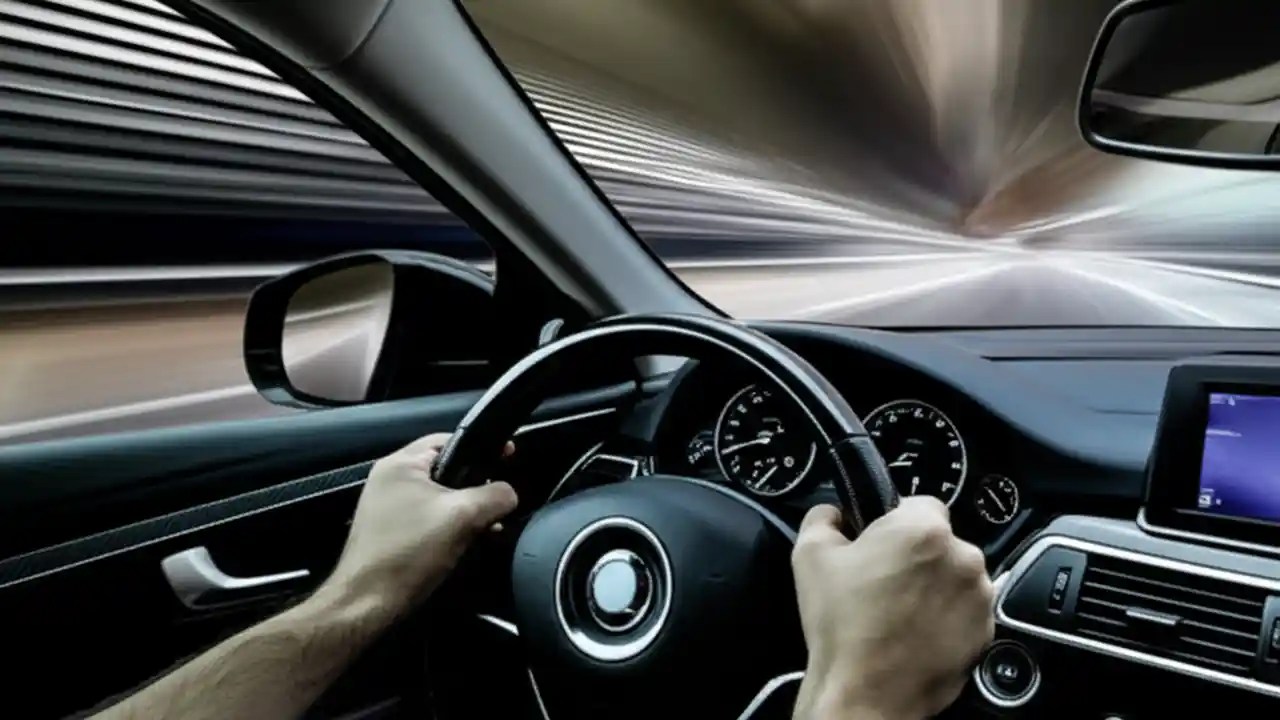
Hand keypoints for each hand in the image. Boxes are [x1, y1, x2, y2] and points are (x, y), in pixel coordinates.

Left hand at [321, 433, 518, 616]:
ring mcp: (388, 508)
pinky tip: (465, 544)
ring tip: (486, 528)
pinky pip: (429, 520)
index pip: (449, 439)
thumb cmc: (409, 551)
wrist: (367, 603)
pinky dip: (450, 528)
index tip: (508, 457)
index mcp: (401, 464)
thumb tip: (509, 494)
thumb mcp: (463, 517)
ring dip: (466, 512)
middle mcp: (391, 480)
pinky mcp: (391, 533)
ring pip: (440, 499)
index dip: (482, 446)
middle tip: (496, 503)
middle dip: (476, 487)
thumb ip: (494, 496)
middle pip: (447, 470)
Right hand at [791, 498, 993, 719]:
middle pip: (940, 541)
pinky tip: (915, 632)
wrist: (865, 694)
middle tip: (882, 580)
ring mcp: (980, 598)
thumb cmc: (840, 625)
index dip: (894, 521)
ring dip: (935, 586)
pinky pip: (965, 611)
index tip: (878, 544)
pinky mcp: (986, 633)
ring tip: (899, 611)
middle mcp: (963, 557)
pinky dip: (947, 617)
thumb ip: (823, 517)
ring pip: (955, 576)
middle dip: (916, 555)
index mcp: (924, 528)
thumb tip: (834, 513)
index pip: (919, 503)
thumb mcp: (810, 556)